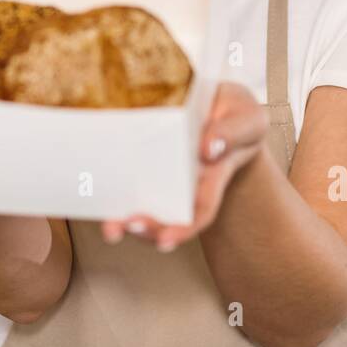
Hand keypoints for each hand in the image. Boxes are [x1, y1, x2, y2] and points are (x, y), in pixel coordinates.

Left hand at [100, 82, 268, 251]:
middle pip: (169, 217)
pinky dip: (112, 192)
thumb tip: (208, 149)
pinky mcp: (144, 158)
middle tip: (128, 226)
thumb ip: (235, 133)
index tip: (165, 242)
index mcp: (214, 176)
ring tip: (111, 227)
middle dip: (149, 229)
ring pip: (145, 205)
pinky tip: (97, 194)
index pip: (200, 211)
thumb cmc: (237, 114)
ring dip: (125, 220)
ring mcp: (165, 174)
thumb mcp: (248, 119)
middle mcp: (186, 183)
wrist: (221, 105)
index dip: (183, 229)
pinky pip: (128, 180)